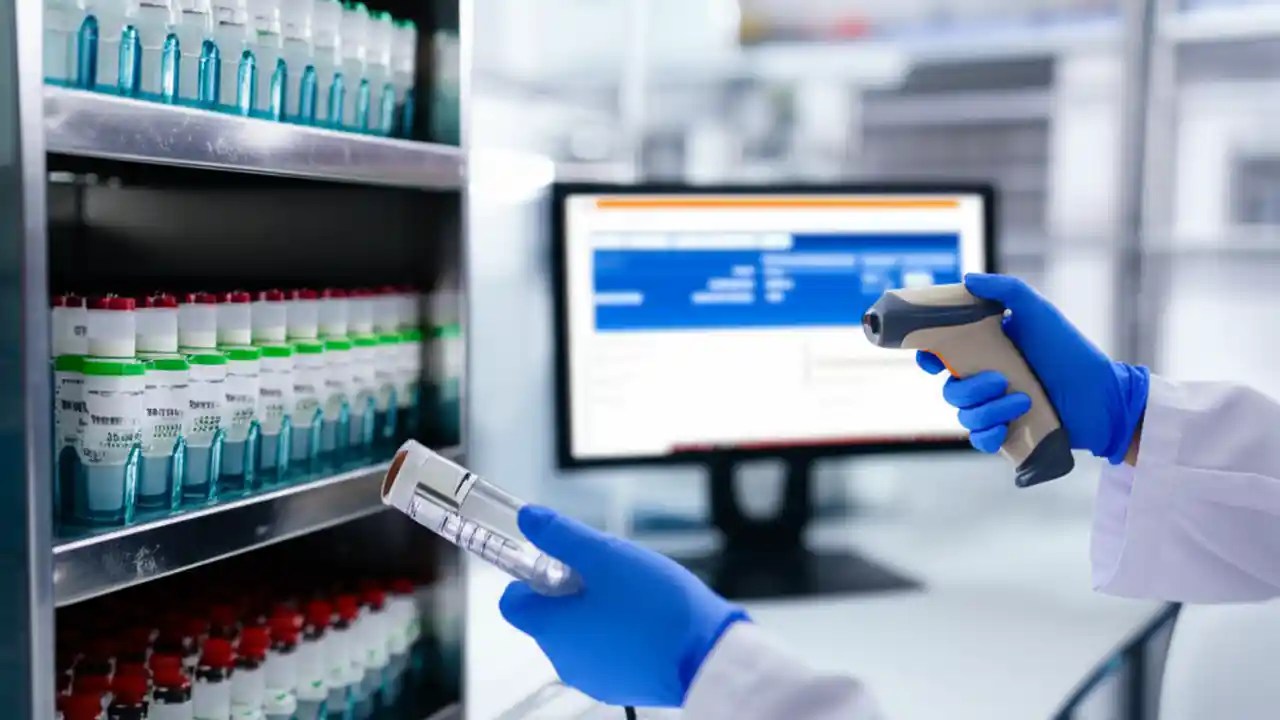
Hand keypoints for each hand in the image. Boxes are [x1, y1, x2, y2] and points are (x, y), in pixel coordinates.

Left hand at [500, 506, 747, 707]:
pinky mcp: (621, 686)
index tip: (557, 561)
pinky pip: (605, 653)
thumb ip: (561, 535)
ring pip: (579, 635)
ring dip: (595, 612)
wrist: (707, 656)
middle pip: (548, 617)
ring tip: (633, 597)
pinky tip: (646, 621)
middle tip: (608, 574)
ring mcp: (592, 677)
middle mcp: (563, 659)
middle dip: (570, 591)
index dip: (529, 577)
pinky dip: (616, 635)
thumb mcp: (605, 555)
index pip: (512, 603)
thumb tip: (529, 519)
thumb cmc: (655, 606)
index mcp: (551, 628)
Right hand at [918, 273, 1148, 463]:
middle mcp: (986, 380)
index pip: (942, 356)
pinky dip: (988, 433)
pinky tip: (1007, 426)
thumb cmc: (1071, 353)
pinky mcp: (1007, 434)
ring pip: (964, 415)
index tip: (932, 361)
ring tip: (1024, 401)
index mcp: (987, 352)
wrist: (1102, 396)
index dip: (929, 358)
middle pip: (950, 389)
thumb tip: (968, 278)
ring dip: (988, 410)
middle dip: (969, 387)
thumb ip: (1006, 290)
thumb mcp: (1039, 313)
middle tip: (1000, 381)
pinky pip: (979, 439)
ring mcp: (995, 409)